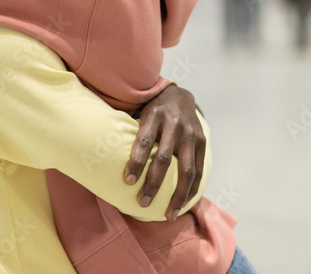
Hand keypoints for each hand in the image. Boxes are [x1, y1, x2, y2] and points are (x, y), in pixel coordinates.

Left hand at [124, 84, 204, 220]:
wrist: (180, 96)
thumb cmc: (153, 111)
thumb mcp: (140, 113)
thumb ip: (130, 133)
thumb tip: (108, 160)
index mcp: (154, 116)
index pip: (143, 141)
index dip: (136, 161)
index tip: (127, 181)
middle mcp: (174, 125)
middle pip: (164, 159)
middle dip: (153, 184)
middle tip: (142, 203)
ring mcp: (190, 134)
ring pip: (186, 169)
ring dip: (177, 195)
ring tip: (168, 214)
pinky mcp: (202, 142)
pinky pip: (198, 169)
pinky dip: (192, 188)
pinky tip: (183, 203)